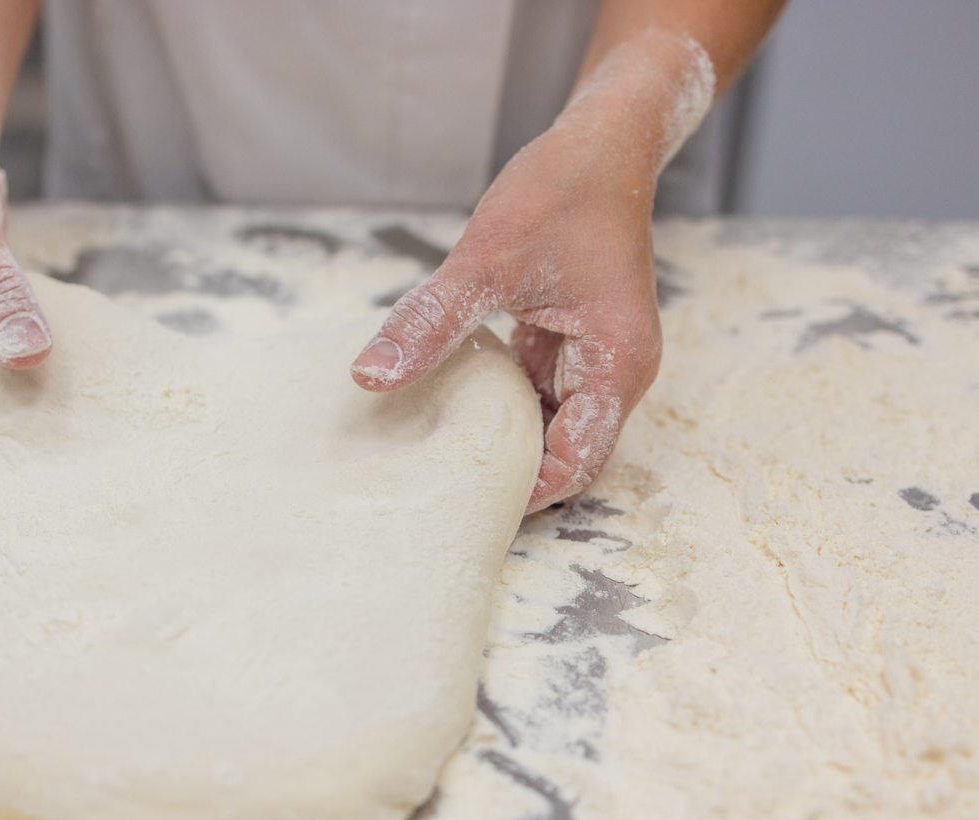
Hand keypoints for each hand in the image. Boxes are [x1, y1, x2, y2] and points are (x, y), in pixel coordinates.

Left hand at [351, 122, 660, 513]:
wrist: (600, 142)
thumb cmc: (563, 190)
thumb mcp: (486, 258)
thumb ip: (430, 322)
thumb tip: (371, 376)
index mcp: (617, 365)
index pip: (577, 463)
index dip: (525, 494)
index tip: (461, 508)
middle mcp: (615, 373)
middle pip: (566, 456)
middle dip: (509, 478)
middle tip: (438, 497)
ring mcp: (593, 360)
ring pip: (549, 429)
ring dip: (502, 445)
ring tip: (436, 467)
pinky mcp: (570, 345)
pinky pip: (535, 396)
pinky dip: (499, 409)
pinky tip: (448, 414)